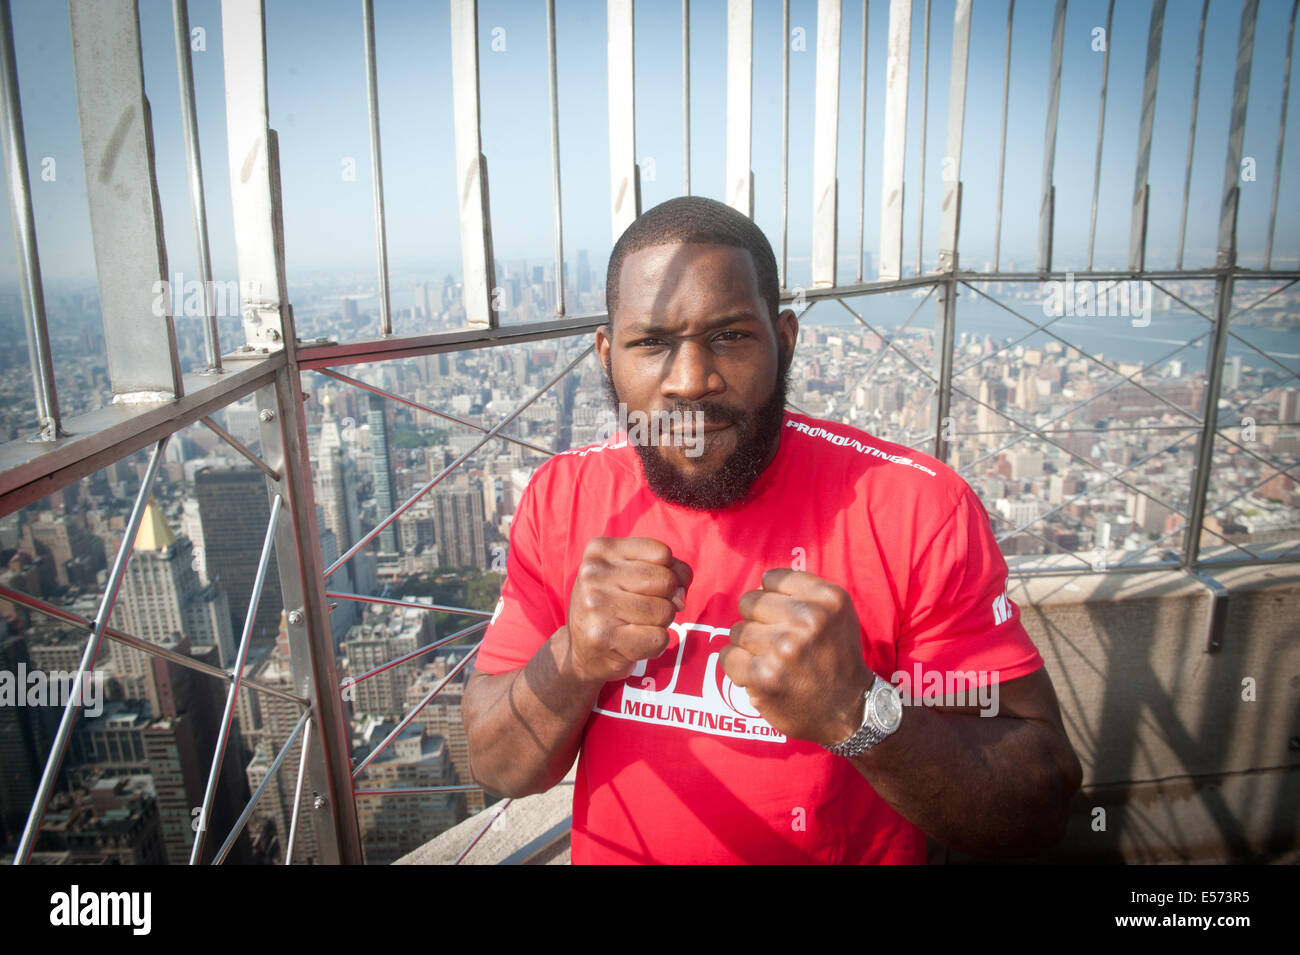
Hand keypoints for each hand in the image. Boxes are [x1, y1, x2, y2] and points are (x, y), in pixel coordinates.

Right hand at [566, 536, 691, 684]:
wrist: (581, 652)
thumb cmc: (614, 607)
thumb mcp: (633, 575)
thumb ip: (668, 572)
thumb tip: (680, 598)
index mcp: (600, 550)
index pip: (662, 554)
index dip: (670, 573)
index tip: (651, 587)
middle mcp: (593, 574)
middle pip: (666, 581)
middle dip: (666, 599)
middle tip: (642, 610)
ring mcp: (596, 605)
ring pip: (665, 611)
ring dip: (660, 624)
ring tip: (635, 626)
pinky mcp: (602, 636)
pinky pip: (659, 638)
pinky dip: (656, 645)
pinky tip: (634, 642)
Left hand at [720, 568, 872, 745]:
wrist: (849, 710)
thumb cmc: (836, 658)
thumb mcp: (836, 614)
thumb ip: (801, 593)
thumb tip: (758, 587)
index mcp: (828, 599)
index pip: (772, 578)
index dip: (771, 598)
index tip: (782, 616)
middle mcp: (809, 620)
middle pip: (750, 602)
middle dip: (756, 621)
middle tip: (774, 641)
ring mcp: (785, 648)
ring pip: (737, 630)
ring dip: (748, 646)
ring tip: (769, 659)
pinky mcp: (765, 675)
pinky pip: (728, 656)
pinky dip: (737, 666)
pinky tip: (757, 674)